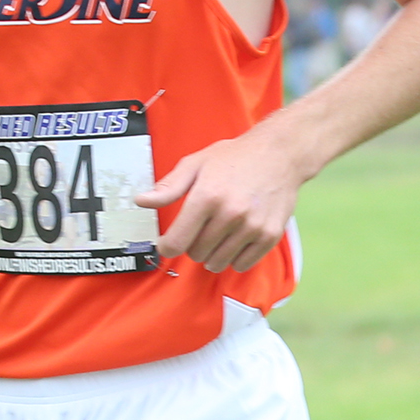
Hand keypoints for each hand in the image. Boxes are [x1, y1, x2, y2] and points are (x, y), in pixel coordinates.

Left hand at [136, 132, 302, 272]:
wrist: (279, 154)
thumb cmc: (234, 157)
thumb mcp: (195, 164)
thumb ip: (168, 187)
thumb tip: (140, 201)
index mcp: (206, 196)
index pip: (176, 242)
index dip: (167, 246)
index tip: (168, 243)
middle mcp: (230, 213)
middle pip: (196, 254)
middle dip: (192, 245)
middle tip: (200, 227)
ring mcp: (252, 226)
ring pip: (218, 262)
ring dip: (212, 253)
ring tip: (218, 232)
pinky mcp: (269, 235)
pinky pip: (242, 264)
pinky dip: (235, 257)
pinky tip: (235, 238)